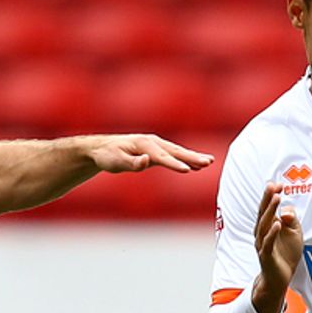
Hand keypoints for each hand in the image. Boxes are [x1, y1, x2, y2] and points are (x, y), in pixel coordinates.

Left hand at [86, 134, 213, 173]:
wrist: (102, 148)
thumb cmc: (108, 156)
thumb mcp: (115, 161)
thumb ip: (131, 163)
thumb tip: (146, 161)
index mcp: (144, 144)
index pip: (162, 157)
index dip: (174, 164)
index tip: (187, 170)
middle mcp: (152, 142)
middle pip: (175, 151)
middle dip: (192, 157)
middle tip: (208, 162)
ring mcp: (155, 145)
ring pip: (177, 152)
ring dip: (193, 157)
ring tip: (209, 162)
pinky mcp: (156, 151)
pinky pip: (174, 155)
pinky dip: (185, 159)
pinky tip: (196, 165)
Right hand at [251, 182, 302, 312]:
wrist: (279, 279)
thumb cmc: (285, 254)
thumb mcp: (294, 233)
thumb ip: (291, 220)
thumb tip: (288, 209)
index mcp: (268, 226)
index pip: (268, 208)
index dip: (271, 195)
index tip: (278, 184)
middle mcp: (262, 233)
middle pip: (263, 213)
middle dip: (267, 199)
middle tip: (272, 186)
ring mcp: (263, 244)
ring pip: (264, 225)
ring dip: (270, 212)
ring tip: (276, 199)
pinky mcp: (266, 256)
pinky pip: (268, 243)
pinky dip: (272, 233)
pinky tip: (278, 224)